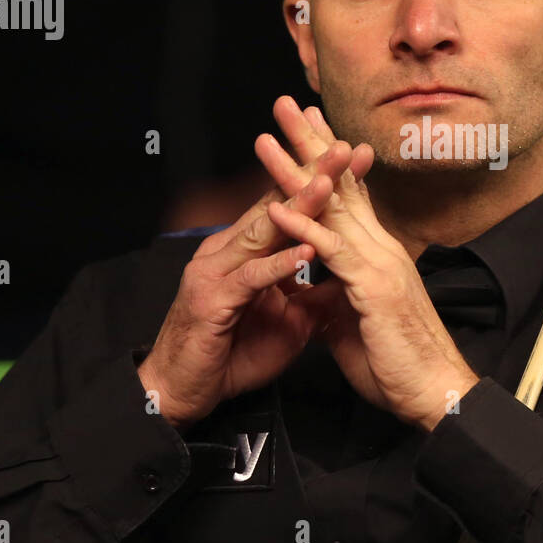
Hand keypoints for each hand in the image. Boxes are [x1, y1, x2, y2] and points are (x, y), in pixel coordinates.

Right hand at [138, 138, 371, 431]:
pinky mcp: (210, 299)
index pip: (287, 206)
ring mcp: (215, 271)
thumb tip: (343, 280)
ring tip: (329, 184)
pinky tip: (304, 252)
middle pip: (276, 205)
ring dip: (297, 206)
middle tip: (346, 149)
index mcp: (244, 251)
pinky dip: (277, 265)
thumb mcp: (284, 322)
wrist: (184, 392)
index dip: (322, 183)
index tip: (358, 160)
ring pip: (262, 231)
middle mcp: (227, 250)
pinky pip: (249, 277)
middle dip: (312, 176)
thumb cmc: (230, 355)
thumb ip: (308, 295)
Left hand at [258, 96, 479, 431]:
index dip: (328, 157)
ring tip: (269, 138)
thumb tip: (318, 292)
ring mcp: (378, 263)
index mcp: (377, 252)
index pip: (350, 193)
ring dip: (298, 172)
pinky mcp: (372, 288)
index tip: (308, 125)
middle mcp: (380, 246)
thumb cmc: (397, 362)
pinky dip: (305, 228)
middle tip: (287, 104)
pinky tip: (280, 207)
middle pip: (340, 184)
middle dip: (312, 142)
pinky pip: (333, 252)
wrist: (434, 392)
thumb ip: (337, 298)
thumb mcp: (357, 323)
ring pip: (332, 207)